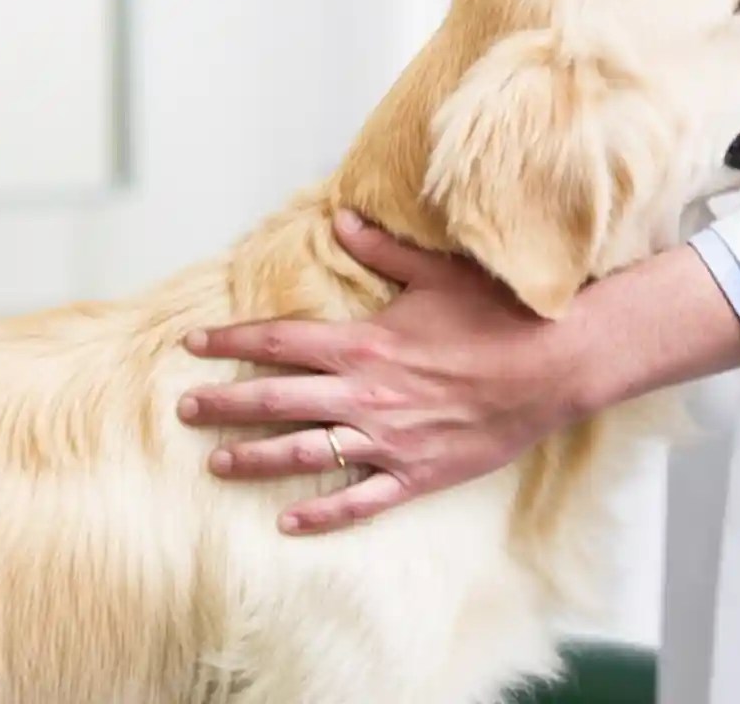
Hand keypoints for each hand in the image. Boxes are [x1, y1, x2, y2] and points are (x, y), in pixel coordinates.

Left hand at [178, 211, 589, 535]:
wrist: (554, 366)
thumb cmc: (496, 315)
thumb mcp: (436, 273)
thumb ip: (381, 249)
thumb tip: (341, 216)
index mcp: (365, 342)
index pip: (279, 341)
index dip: (231, 342)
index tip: (193, 345)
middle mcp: (366, 394)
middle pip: (276, 401)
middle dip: (224, 405)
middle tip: (184, 411)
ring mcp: (389, 439)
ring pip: (305, 454)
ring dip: (256, 460)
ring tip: (217, 464)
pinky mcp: (417, 474)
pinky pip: (360, 502)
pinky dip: (323, 515)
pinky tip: (288, 523)